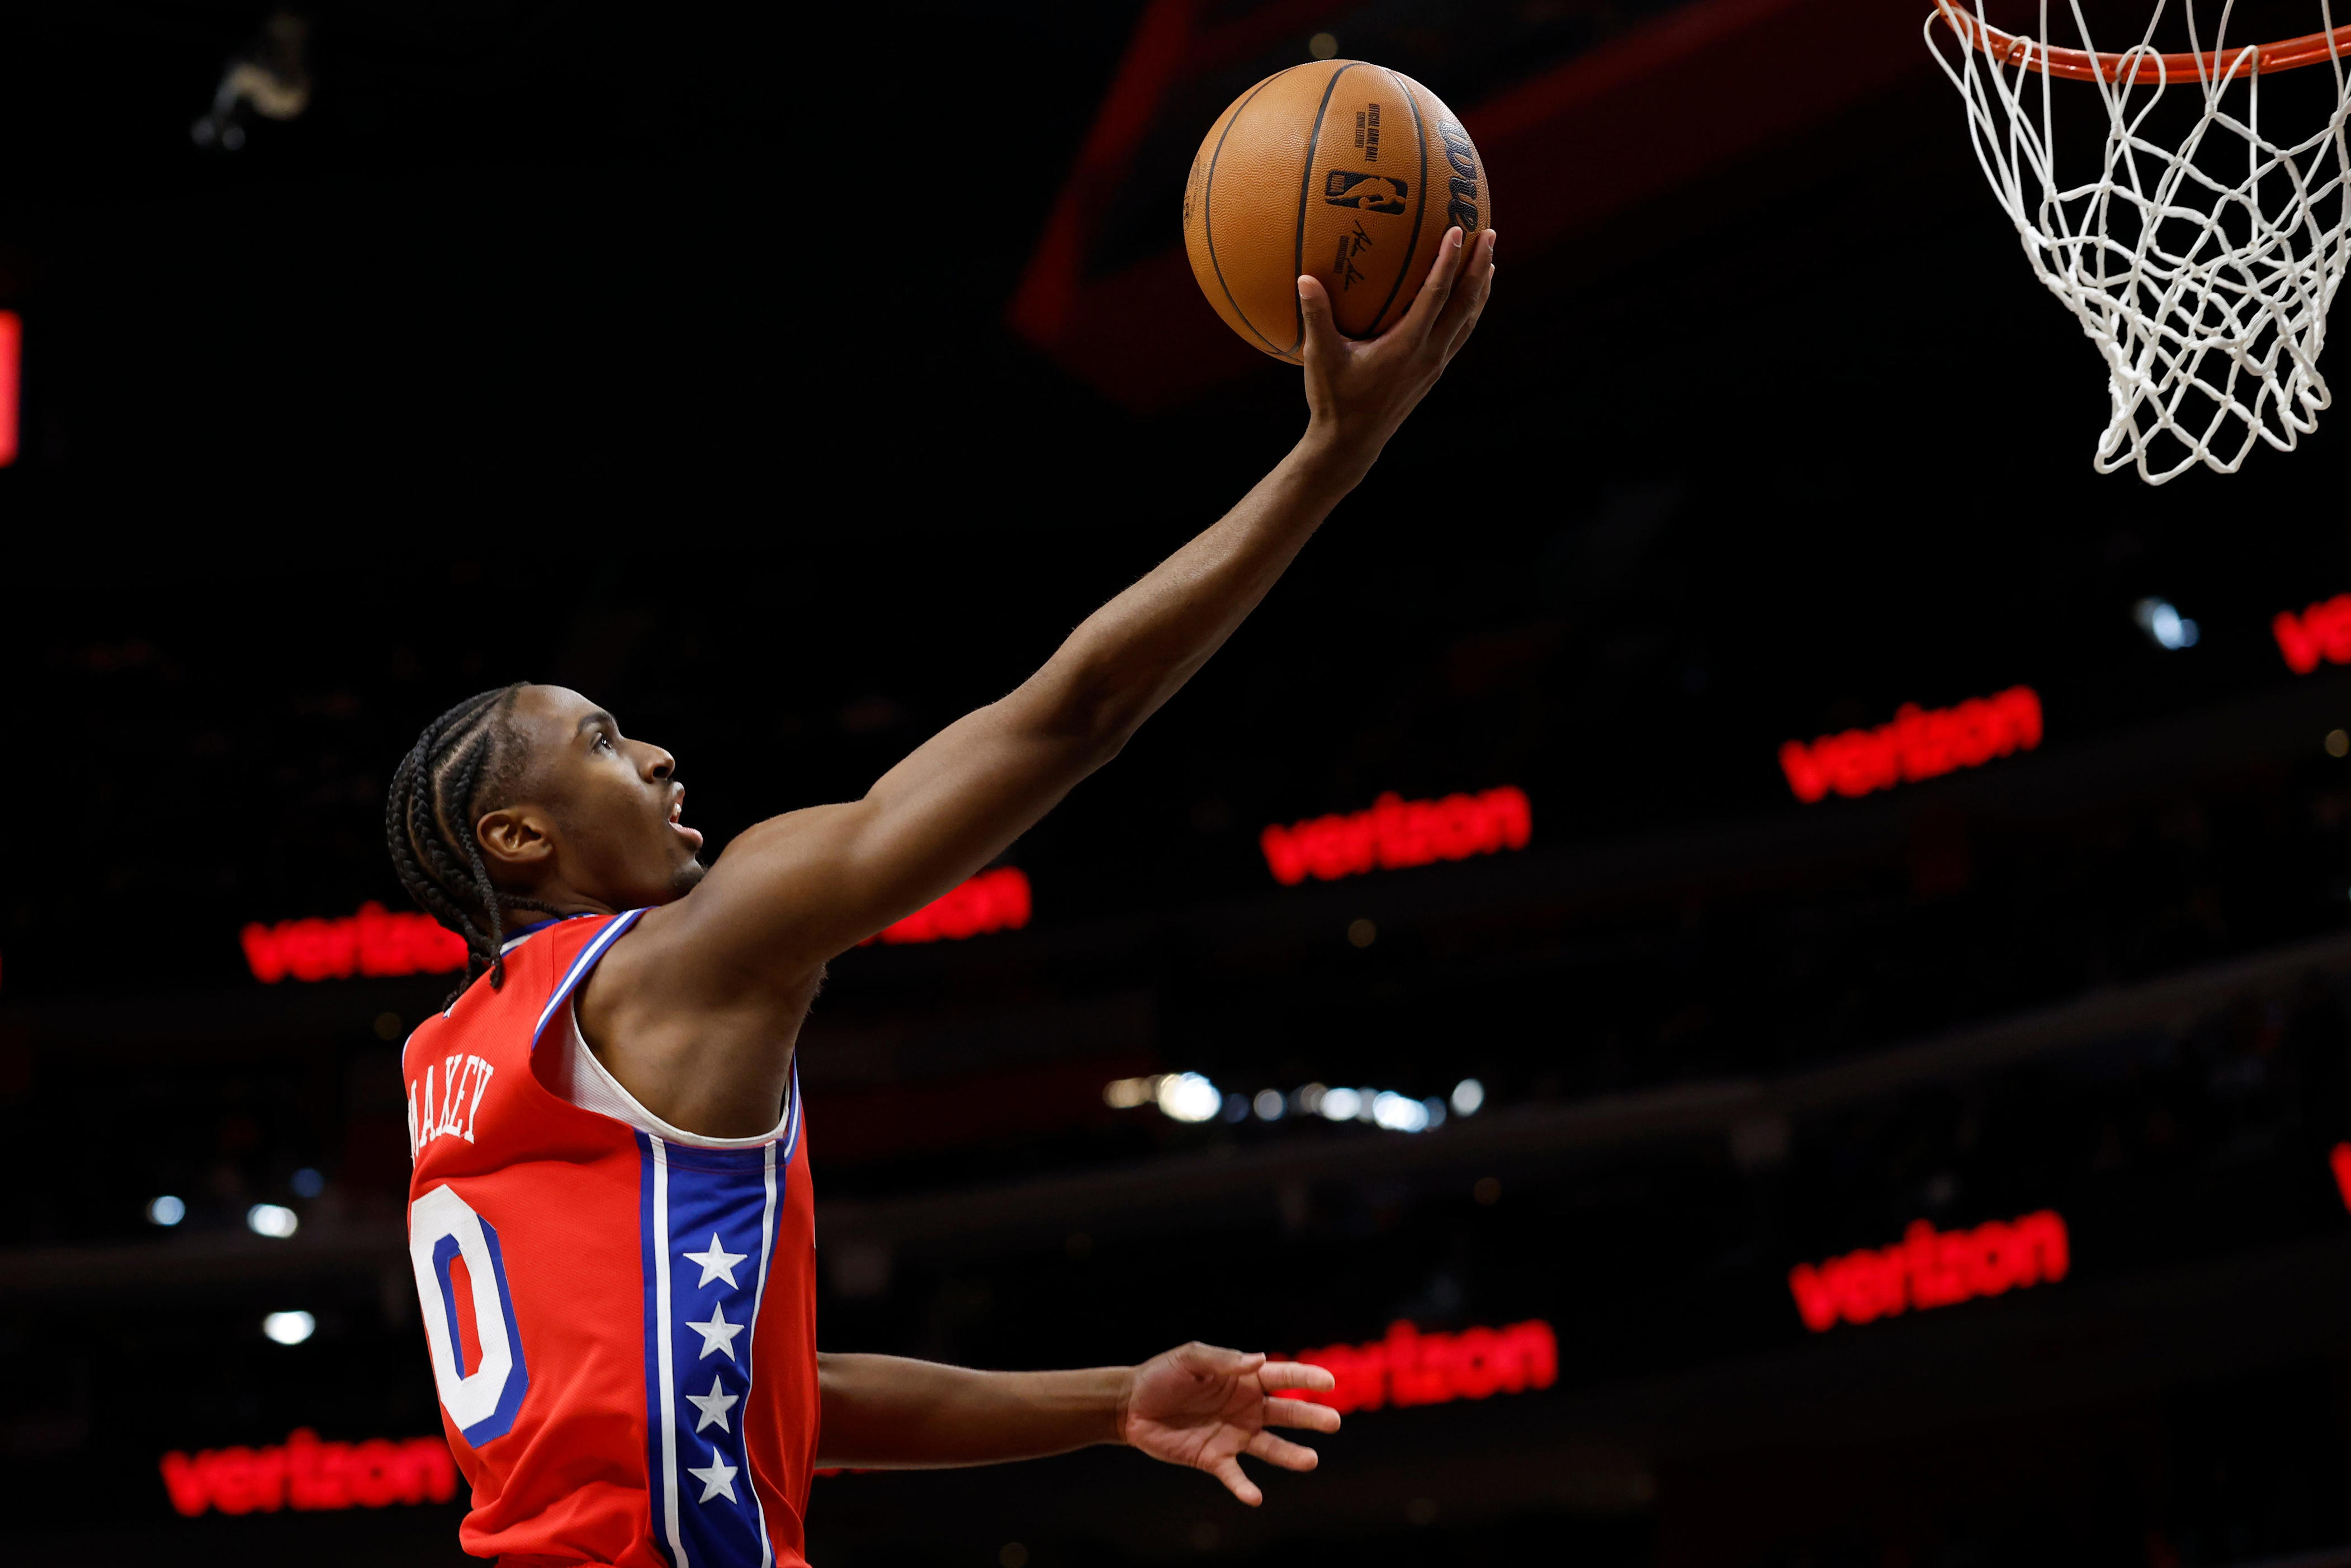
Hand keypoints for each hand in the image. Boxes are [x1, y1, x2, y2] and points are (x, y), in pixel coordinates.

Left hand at [1116, 1341, 1341, 1505]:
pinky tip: (1255, 1497)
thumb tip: (1258, 1359)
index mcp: (1244, 1379)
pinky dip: (1244, 1487)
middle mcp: (1246, 1409)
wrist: (1130, 1406)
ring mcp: (1233, 1435)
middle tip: (1333, 1422)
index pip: (1282, 1377)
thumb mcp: (1189, 1358)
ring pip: (1270, 1447)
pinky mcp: (1214, 1459)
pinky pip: (1235, 1475)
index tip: (1328, 1383)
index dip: (1305, 1379)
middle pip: (1285, 1413)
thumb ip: (1223, 1360)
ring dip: (1290, 1455)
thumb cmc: (1162, 1375)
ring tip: (1311, 1461)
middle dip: (1310, 1417)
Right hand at [1297, 225, 1496, 472]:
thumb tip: (1305, 277)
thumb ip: (1316, 316)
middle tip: (1488, 233)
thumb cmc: (1334, 400)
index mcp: (1405, 346)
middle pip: (1464, 304)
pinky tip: (1468, 298)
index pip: (1435, 295)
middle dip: (1478, 267)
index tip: (1455, 230)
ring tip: (1490, 261)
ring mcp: (1434, 364)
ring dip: (1481, 288)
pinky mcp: (1432, 372)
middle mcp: (1428, 354)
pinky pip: (1459, 334)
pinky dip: (1469, 311)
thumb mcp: (1320, 358)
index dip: (1447, 262)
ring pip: (1468, 320)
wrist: (1351, 444)